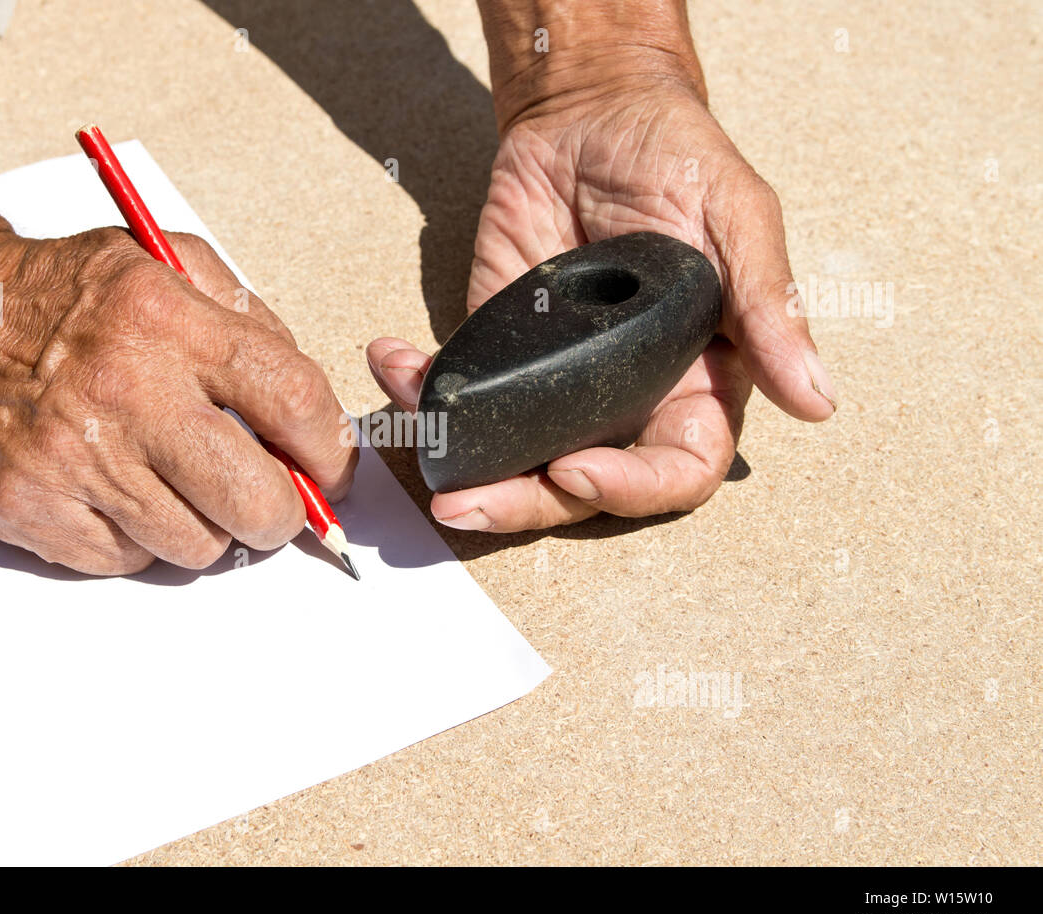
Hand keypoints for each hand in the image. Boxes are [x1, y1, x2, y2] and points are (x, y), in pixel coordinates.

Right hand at [0, 229, 355, 573]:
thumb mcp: (163, 261)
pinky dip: (136, 538)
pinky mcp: (29, 509)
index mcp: (168, 321)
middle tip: (264, 498)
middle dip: (278, 512)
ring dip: (201, 524)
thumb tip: (307, 410)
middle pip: (255, 502)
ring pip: (197, 547)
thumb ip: (248, 320)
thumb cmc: (58, 294)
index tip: (332, 469)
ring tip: (168, 479)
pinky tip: (113, 491)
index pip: (294, 400)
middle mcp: (123, 391)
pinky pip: (128, 562)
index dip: (332, 450)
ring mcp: (72, 458)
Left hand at [368, 77, 835, 531]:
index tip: (577, 470)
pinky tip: (394, 364)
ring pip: (515, 456)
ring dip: (468, 472)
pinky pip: (460, 388)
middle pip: (579, 486)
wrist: (593, 112)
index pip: (675, 471)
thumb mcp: (739, 219)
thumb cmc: (679, 159)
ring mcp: (555, 377)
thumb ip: (768, 309)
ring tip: (431, 474)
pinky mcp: (497, 346)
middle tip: (470, 505)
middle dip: (524, 505)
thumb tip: (817, 401)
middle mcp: (623, 396)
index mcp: (695, 381)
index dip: (630, 489)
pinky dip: (420, 387)